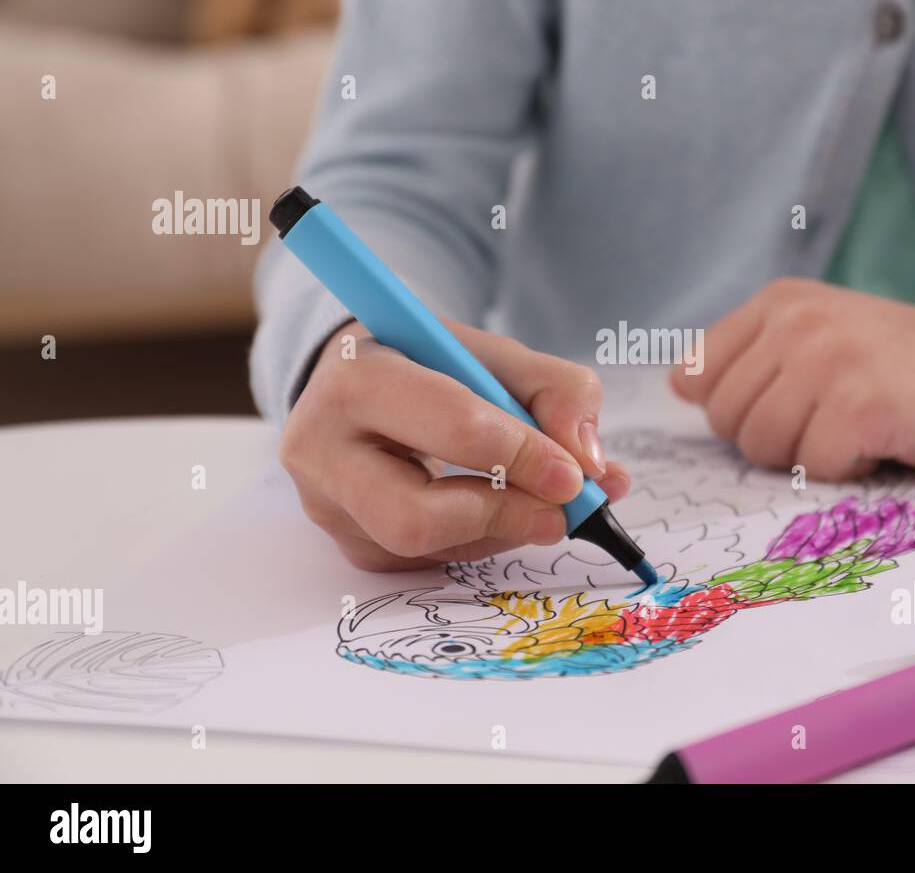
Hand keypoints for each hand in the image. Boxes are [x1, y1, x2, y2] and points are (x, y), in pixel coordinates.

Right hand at [279, 320, 629, 570]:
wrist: (362, 380)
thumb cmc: (432, 364)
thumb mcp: (496, 353)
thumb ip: (558, 390)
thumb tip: (590, 464)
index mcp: (358, 377)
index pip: (452, 427)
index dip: (523, 456)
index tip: (575, 474)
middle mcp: (322, 448)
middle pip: (415, 516)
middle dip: (503, 516)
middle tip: (562, 510)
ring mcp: (327, 506)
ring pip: (424, 549)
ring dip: (500, 532)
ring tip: (541, 503)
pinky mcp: (349, 544)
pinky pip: (429, 562)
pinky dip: (481, 541)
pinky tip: (497, 507)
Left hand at [671, 278, 914, 477]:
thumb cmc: (905, 371)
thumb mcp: (820, 342)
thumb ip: (750, 359)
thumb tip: (680, 384)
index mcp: (779, 301)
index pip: (695, 378)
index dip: (739, 410)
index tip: (794, 403)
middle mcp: (796, 319)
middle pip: (726, 420)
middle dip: (775, 438)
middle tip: (835, 417)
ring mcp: (828, 357)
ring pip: (763, 447)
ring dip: (811, 455)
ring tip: (860, 425)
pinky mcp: (860, 402)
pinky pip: (813, 468)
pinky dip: (850, 470)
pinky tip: (886, 439)